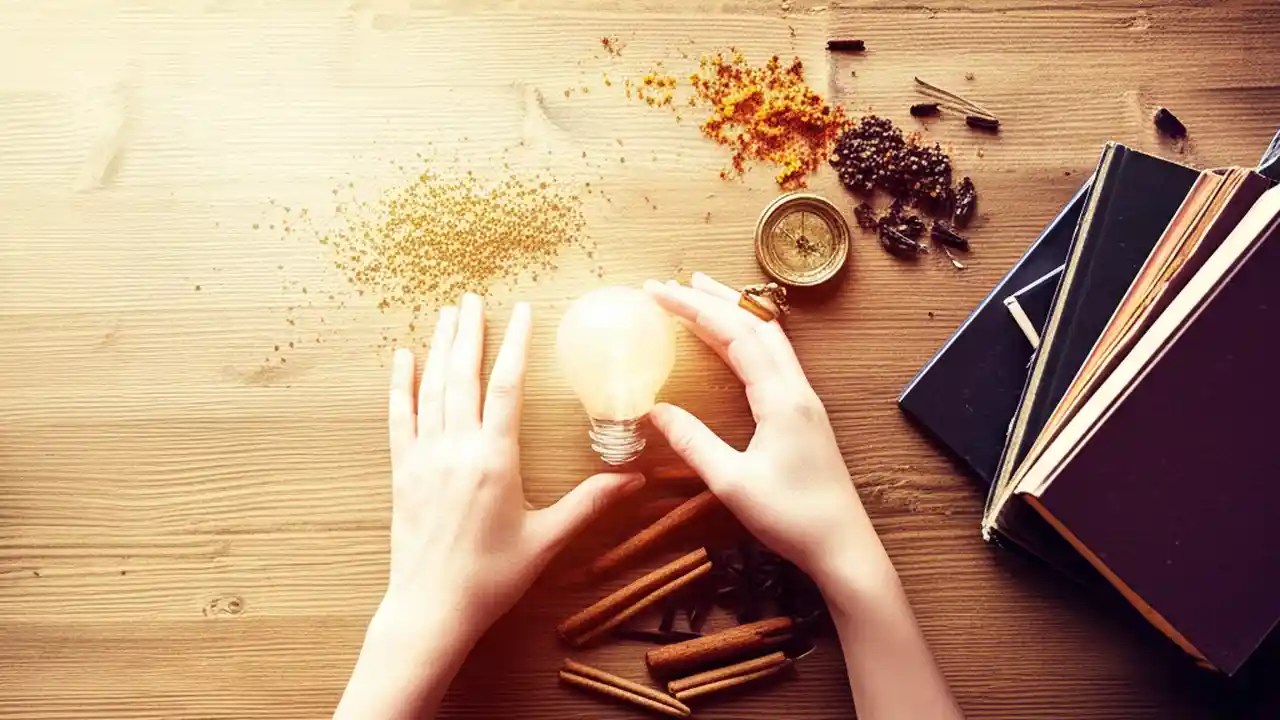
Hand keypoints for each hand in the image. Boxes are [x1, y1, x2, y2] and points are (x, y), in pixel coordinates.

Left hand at [383, 293, 643, 637]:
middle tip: (474, 296)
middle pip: (464, 376)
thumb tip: (636, 481)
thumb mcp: (548, 539)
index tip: (520, 311)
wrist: (432, 608)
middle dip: (470, 332)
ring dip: (440, 348)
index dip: (514, 344)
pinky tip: (404, 358)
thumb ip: (590, 504)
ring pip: (432, 388)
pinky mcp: (403, 472)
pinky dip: (401, 384)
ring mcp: (425, 458)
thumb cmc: (492, 577)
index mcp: (495, 459)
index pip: (506, 386)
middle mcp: (457, 449)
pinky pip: (400, 416)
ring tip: (447, 314)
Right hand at [643, 274, 883, 582]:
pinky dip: (747, 335)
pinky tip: (733, 339)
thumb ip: (693, 442)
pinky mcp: (805, 413)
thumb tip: (655, 410)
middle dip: (712, 299)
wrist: (843, 546)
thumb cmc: (792, 518)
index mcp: (780, 399)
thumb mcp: (732, 483)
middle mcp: (797, 389)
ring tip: (700, 294)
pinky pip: (775, 357)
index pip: (735, 335)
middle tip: (672, 283)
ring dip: (733, 311)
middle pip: (754, 324)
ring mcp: (804, 399)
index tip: (659, 292)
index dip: (694, 309)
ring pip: (769, 337)